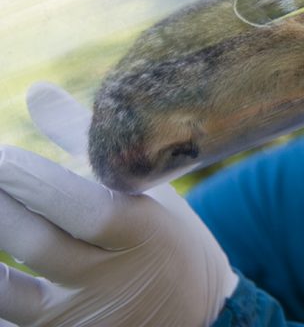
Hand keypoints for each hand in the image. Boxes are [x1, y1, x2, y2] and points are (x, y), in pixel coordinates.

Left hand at [0, 83, 238, 326]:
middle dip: (0, 204)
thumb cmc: (164, 235)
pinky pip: (9, 319)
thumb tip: (35, 91)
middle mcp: (113, 280)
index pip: (86, 210)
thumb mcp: (145, 189)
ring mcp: (83, 317)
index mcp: (145, 233)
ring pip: (9, 294)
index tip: (3, 153)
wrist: (192, 310)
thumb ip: (87, 141)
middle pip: (39, 245)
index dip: (36, 182)